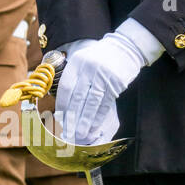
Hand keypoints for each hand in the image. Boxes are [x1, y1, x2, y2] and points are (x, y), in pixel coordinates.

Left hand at [56, 32, 146, 146]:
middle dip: (71, 117)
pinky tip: (93, 127)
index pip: (66, 87)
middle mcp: (89, 68)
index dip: (62, 105)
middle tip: (67, 133)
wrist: (125, 49)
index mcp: (77, 62)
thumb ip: (72, 77)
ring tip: (79, 135)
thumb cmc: (99, 58)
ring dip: (85, 121)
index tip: (59, 119)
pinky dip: (98, 118)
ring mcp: (103, 75)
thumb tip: (62, 105)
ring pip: (91, 103)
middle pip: (77, 98)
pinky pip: (105, 104)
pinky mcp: (116, 83)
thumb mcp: (83, 60)